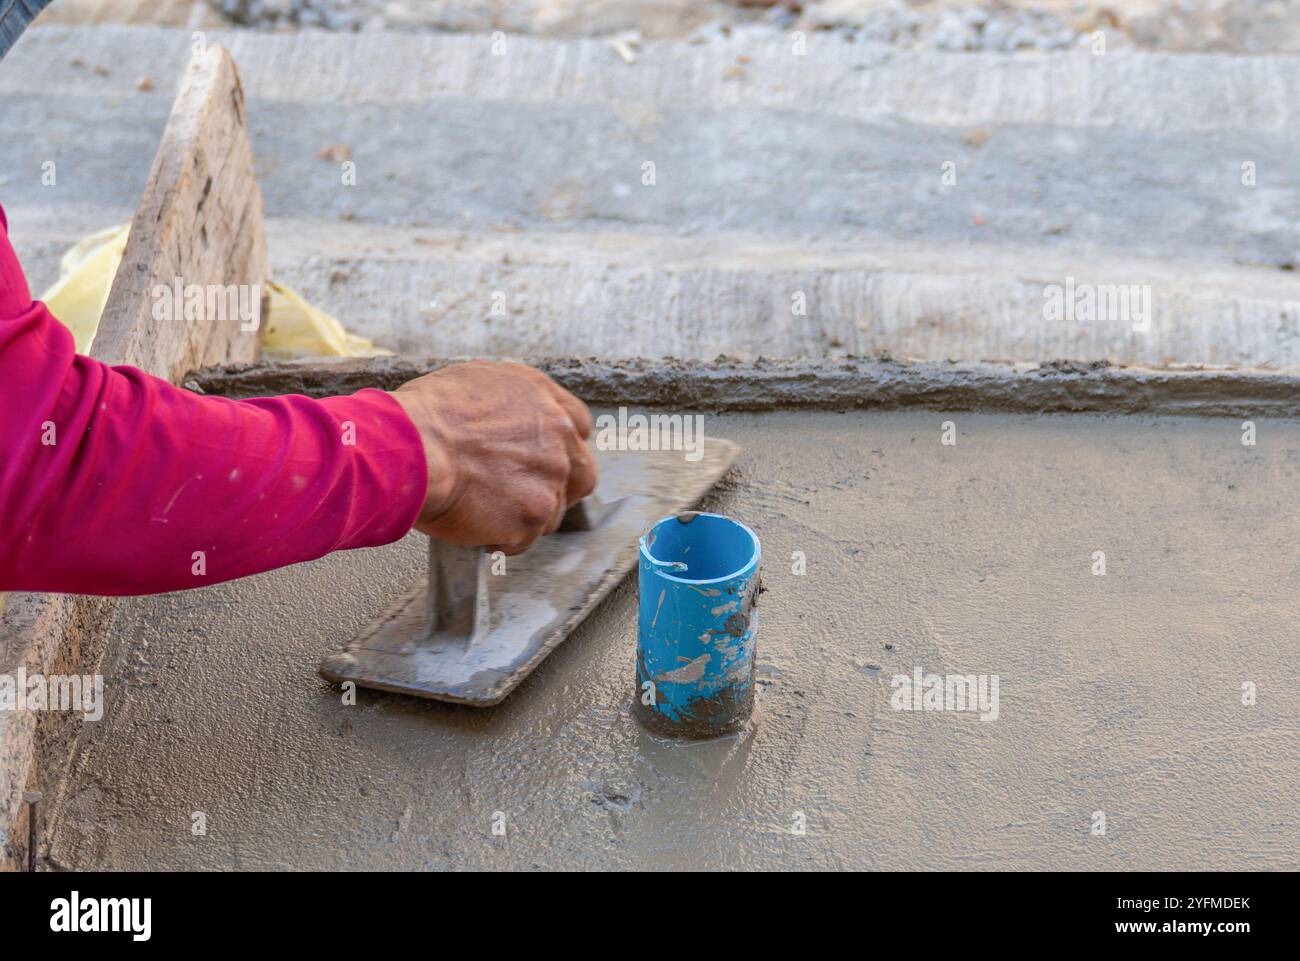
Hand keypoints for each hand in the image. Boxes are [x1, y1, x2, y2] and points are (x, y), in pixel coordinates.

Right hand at [389, 361, 596, 553]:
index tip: (546, 458)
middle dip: (559, 488)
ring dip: (524, 516)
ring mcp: (550, 479)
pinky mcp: (533, 516)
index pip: (577, 425)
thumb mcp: (473, 382)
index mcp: (543, 400)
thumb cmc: (426, 416)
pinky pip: (524, 539)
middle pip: (581, 473)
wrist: (415, 448)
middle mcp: (557, 437)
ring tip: (484, 510)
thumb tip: (503, 421)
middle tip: (524, 495)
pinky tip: (474, 526)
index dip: (561, 446)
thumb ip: (507, 404)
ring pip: (553, 512)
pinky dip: (501, 539)